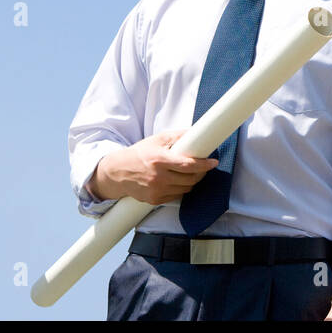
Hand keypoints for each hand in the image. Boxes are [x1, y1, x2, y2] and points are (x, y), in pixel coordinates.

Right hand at [90, 130, 218, 204]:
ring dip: (193, 181)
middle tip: (204, 167)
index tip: (213, 162)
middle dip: (201, 173)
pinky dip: (182, 189)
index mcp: (160, 160)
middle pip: (190, 179)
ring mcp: (156, 190)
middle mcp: (158, 177)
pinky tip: (179, 181)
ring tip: (192, 173)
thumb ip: (178, 136)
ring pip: (186, 188)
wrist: (118, 172)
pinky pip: (177, 196)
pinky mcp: (154, 200)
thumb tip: (196, 132)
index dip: (204, 165)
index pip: (188, 165)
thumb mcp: (157, 140)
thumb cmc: (139, 154)